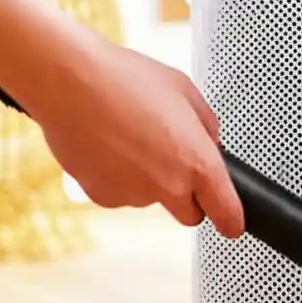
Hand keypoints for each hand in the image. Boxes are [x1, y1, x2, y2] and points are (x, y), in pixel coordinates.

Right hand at [26, 40, 244, 237]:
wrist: (69, 81)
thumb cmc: (124, 79)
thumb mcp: (183, 90)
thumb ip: (206, 123)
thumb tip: (210, 140)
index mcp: (198, 162)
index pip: (227, 213)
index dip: (231, 220)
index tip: (232, 223)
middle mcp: (169, 186)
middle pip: (190, 215)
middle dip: (187, 198)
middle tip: (172, 163)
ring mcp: (134, 195)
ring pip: (151, 199)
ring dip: (147, 179)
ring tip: (129, 137)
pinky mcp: (102, 196)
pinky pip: (119, 192)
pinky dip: (116, 177)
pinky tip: (107, 145)